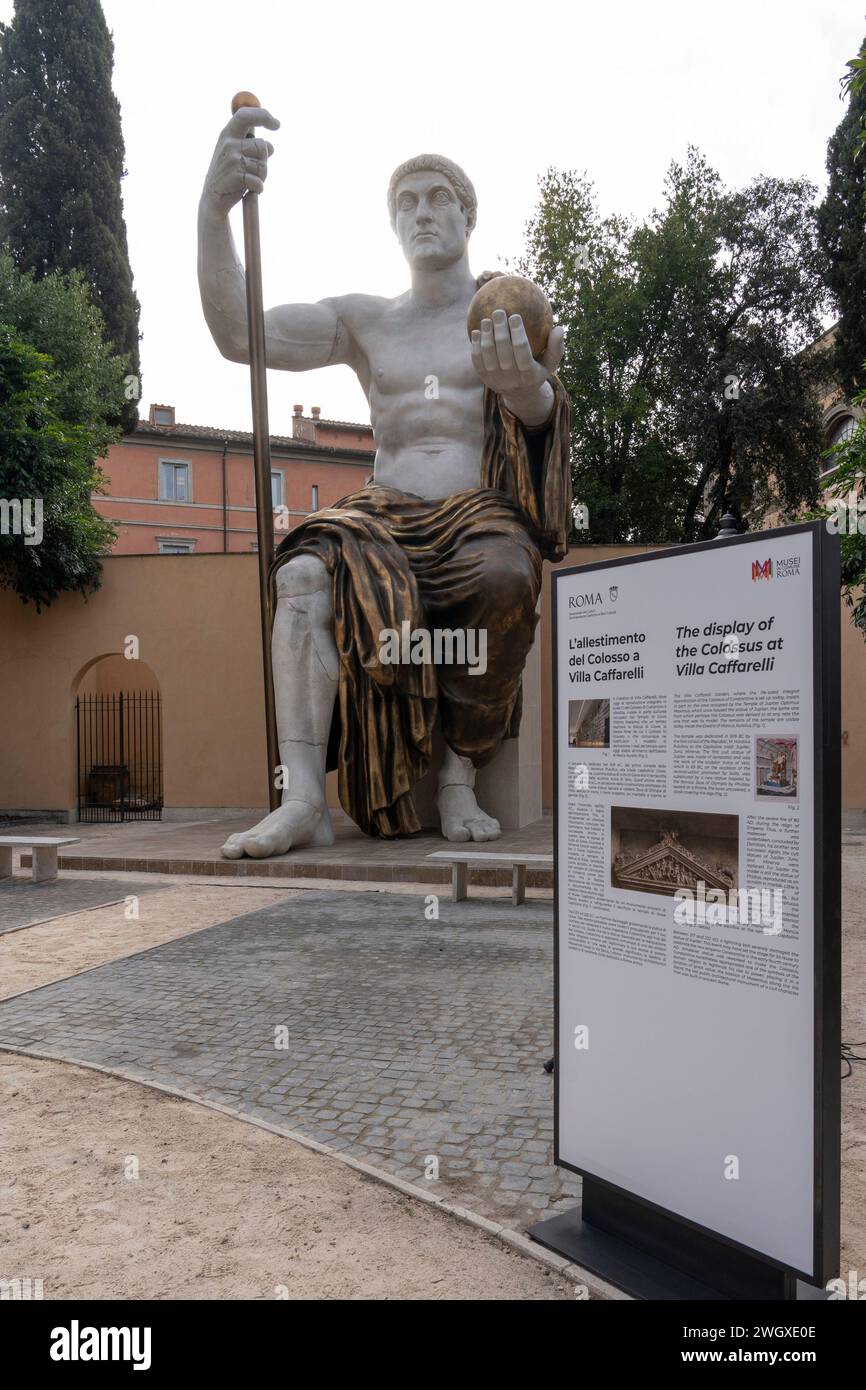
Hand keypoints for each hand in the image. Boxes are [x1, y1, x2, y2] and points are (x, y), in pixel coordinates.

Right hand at [203, 106, 279, 211]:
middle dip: (264, 160)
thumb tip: (270, 147)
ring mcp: (232, 159)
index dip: (263, 116)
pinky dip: (258, 188)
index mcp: (227, 134)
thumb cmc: (228, 174)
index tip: (277, 124)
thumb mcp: (234, 153)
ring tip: (249, 180)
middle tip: (256, 170)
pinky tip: (249, 190)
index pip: (245, 116)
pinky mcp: (236, 176)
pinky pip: (258, 181)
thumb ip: (251, 146)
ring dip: (262, 176)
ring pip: (263, 165)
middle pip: (262, 145)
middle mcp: (229, 143)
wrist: (213, 198)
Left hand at [470, 308, 563, 424]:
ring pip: (488, 357)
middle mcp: (512, 380)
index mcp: (529, 375)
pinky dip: (475, 347)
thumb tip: (560, 328)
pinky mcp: (485, 380)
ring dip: (486, 337)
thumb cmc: (538, 369)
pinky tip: (475, 331)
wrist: (520, 394)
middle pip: (503, 353)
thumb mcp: (551, 362)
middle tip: (498, 312)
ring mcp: (497, 381)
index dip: (517, 333)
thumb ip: (556, 347)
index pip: (522, 352)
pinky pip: (477, 362)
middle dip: (500, 331)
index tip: (515, 315)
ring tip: (486, 319)